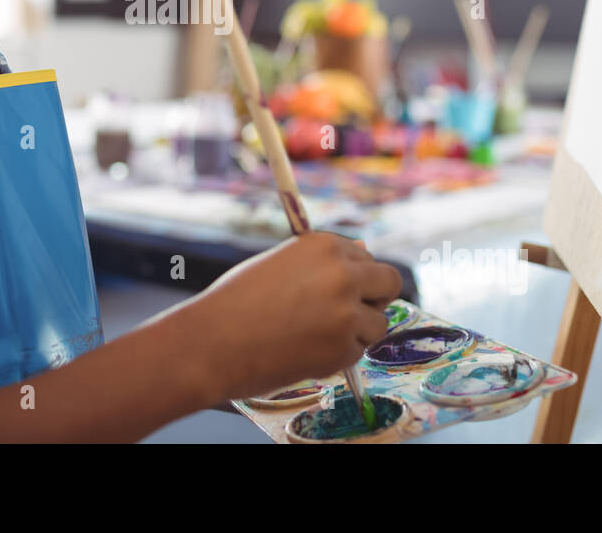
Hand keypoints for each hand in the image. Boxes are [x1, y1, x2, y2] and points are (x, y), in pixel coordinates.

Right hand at [186, 232, 401, 400]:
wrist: (212, 343)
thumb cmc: (235, 302)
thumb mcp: (279, 265)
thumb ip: (320, 263)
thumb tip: (363, 253)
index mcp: (324, 245)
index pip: (365, 257)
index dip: (354, 276)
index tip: (338, 290)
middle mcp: (342, 273)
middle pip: (389, 282)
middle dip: (375, 298)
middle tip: (350, 314)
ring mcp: (346, 312)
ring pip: (378, 323)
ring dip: (356, 332)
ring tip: (314, 336)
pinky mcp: (343, 349)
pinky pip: (358, 352)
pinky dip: (338, 356)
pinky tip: (304, 351)